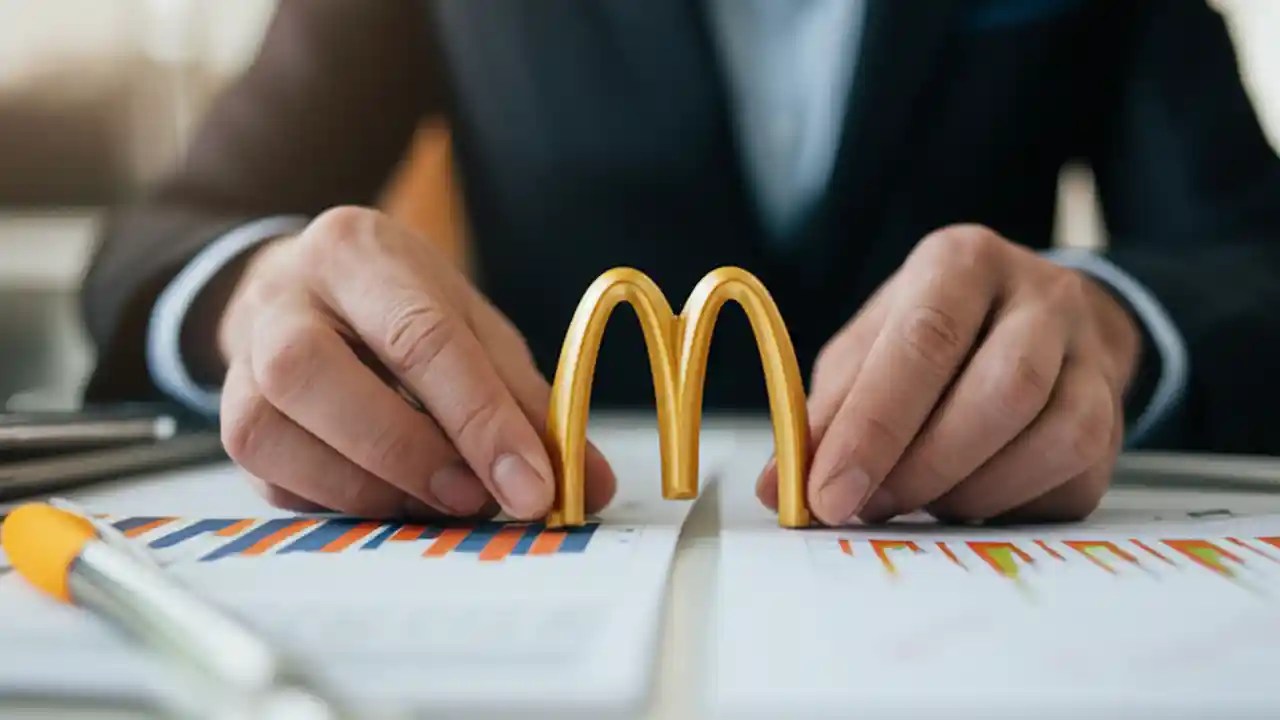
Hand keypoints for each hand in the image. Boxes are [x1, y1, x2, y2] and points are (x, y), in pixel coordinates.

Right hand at [217, 206, 615, 519]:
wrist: (304, 294)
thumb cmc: (402, 312)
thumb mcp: (474, 330)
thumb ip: (530, 404)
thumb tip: (587, 483)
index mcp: (357, 252)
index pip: (418, 335)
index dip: (479, 418)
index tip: (533, 485)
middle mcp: (283, 296)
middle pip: (312, 372)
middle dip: (405, 450)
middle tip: (474, 499)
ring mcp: (240, 358)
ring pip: (272, 431)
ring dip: (367, 487)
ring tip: (436, 503)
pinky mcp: (228, 418)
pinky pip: (268, 479)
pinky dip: (337, 503)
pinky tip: (387, 499)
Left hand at [758, 225, 1141, 525]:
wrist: (1039, 321)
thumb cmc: (933, 339)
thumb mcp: (869, 349)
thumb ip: (824, 414)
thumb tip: (778, 488)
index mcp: (962, 263)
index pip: (924, 341)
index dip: (874, 426)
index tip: (827, 493)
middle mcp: (1041, 296)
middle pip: (1002, 389)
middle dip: (922, 467)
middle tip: (866, 507)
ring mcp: (1090, 355)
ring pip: (1052, 438)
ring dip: (969, 492)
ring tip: (914, 502)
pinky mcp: (1114, 416)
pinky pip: (1073, 480)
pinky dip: (1009, 507)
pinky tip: (967, 501)